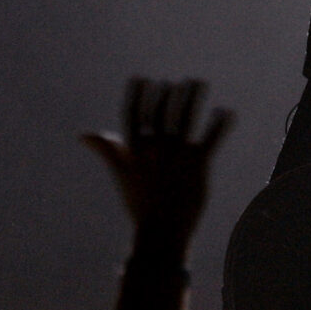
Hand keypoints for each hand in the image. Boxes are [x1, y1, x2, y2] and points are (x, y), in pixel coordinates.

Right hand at [81, 78, 231, 260]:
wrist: (162, 231)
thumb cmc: (140, 202)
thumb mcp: (120, 173)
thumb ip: (106, 149)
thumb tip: (83, 135)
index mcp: (135, 149)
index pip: (135, 115)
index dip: (138, 95)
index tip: (141, 78)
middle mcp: (155, 147)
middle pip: (162, 111)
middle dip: (169, 94)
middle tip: (176, 82)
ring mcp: (177, 154)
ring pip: (185, 117)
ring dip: (193, 97)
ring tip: (199, 82)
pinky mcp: (198, 163)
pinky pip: (211, 138)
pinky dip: (220, 124)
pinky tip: (227, 111)